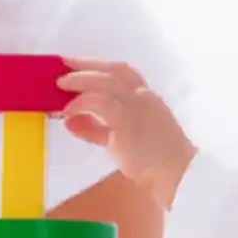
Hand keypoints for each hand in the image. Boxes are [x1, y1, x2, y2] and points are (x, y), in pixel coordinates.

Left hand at [57, 57, 197, 208]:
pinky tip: (68, 110)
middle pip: (113, 70)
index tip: (76, 63)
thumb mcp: (119, 140)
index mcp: (145, 98)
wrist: (177, 174)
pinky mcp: (129, 121)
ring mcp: (138, 107)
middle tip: (63, 64)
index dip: (97, 65)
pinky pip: (101, 103)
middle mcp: (143, 97)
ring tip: (61, 84)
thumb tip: (69, 120)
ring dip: (82, 79)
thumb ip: (95, 129)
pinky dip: (82, 102)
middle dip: (86, 64)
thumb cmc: (153, 159)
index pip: (121, 73)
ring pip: (107, 81)